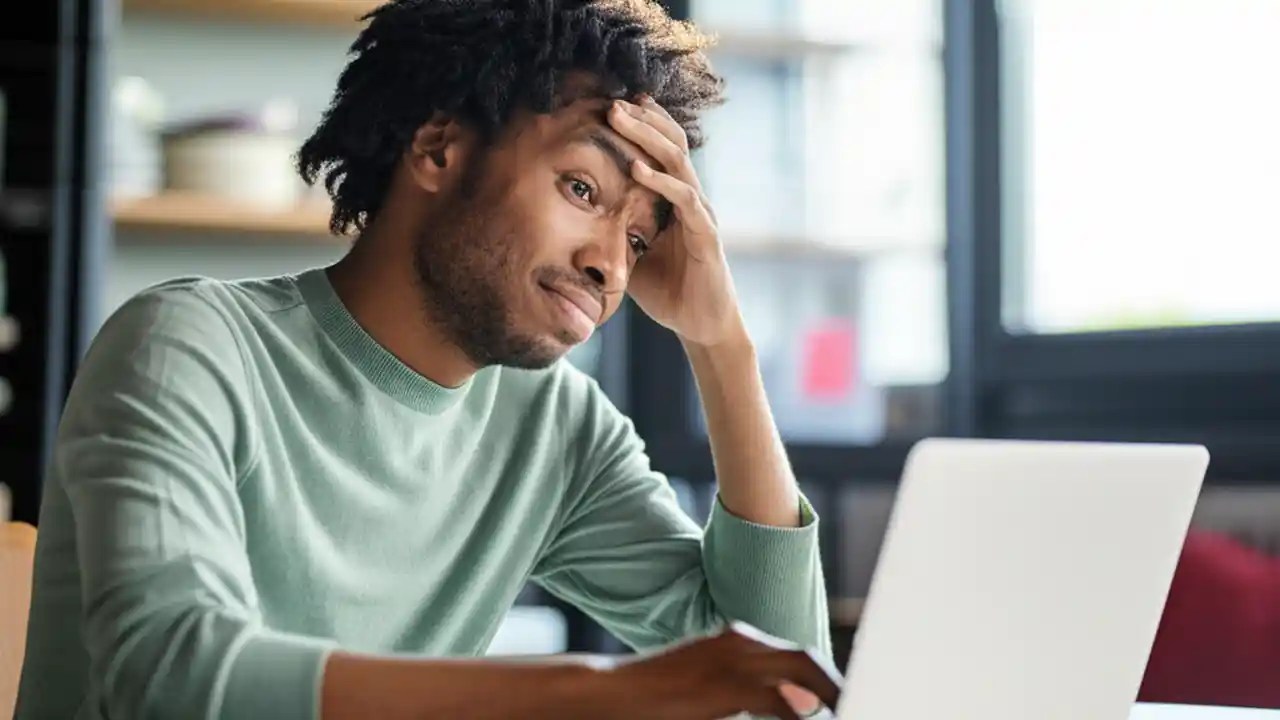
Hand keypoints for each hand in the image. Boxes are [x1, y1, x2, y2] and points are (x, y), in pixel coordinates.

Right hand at [597, 623, 840, 719]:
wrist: (609, 692)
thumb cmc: (656, 698)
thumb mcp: (710, 691)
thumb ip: (754, 696)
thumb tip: (801, 706)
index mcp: (736, 639)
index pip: (797, 655)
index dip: (825, 678)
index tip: (843, 698)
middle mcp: (740, 640)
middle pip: (806, 658)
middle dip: (834, 684)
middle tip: (858, 703)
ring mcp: (732, 658)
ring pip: (800, 671)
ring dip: (827, 695)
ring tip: (849, 707)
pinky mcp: (724, 684)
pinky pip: (780, 702)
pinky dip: (801, 712)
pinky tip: (811, 719)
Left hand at [607, 96, 746, 349]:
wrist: (702, 325)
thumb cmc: (669, 290)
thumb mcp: (630, 256)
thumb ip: (612, 233)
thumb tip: (569, 226)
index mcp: (676, 200)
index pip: (661, 150)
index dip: (642, 126)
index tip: (611, 104)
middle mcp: (692, 199)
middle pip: (671, 144)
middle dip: (642, 120)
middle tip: (612, 99)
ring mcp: (701, 215)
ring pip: (678, 163)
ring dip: (648, 137)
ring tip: (621, 117)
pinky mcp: (706, 236)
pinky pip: (685, 200)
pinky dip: (661, 182)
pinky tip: (637, 169)